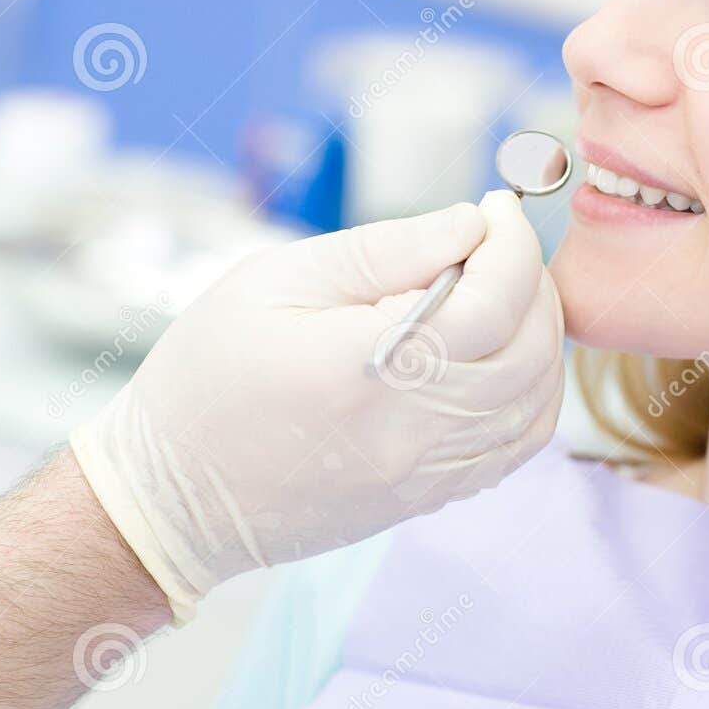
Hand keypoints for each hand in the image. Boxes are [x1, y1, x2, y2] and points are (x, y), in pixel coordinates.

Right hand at [69, 189, 564, 621]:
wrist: (166, 499)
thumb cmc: (206, 374)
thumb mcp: (273, 282)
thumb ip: (383, 250)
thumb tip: (468, 224)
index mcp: (370, 365)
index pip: (494, 299)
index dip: (511, 243)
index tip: (495, 207)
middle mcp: (411, 429)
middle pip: (530, 353)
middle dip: (534, 284)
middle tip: (502, 246)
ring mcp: (424, 476)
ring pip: (535, 406)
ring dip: (542, 341)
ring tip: (506, 296)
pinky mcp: (424, 501)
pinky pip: (513, 451)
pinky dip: (530, 396)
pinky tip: (501, 358)